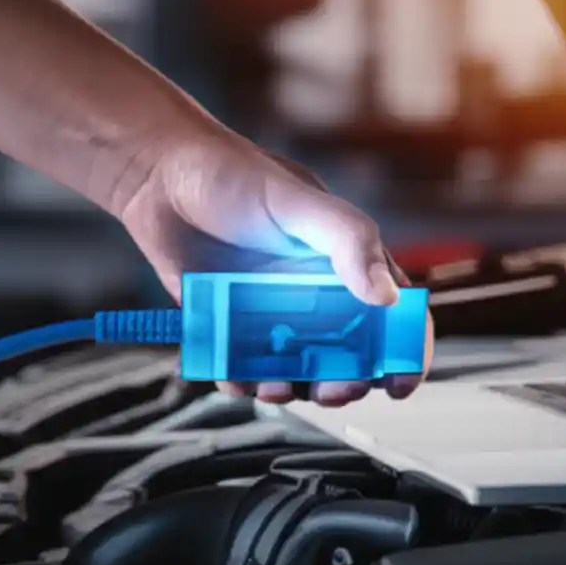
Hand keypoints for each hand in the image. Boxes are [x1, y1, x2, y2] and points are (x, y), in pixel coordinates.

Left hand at [112, 128, 432, 405]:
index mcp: (348, 262)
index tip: (398, 385)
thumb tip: (388, 297)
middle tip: (329, 390)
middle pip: (350, 357)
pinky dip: (242, 381)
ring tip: (273, 384)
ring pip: (298, 371)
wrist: (157, 177)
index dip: (407, 353)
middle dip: (344, 383)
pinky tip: (234, 374)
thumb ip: (349, 241)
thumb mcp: (299, 202)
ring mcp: (274, 313)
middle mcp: (317, 293)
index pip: (397, 315)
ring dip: (292, 389)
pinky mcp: (231, 326)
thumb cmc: (233, 175)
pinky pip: (244, 369)